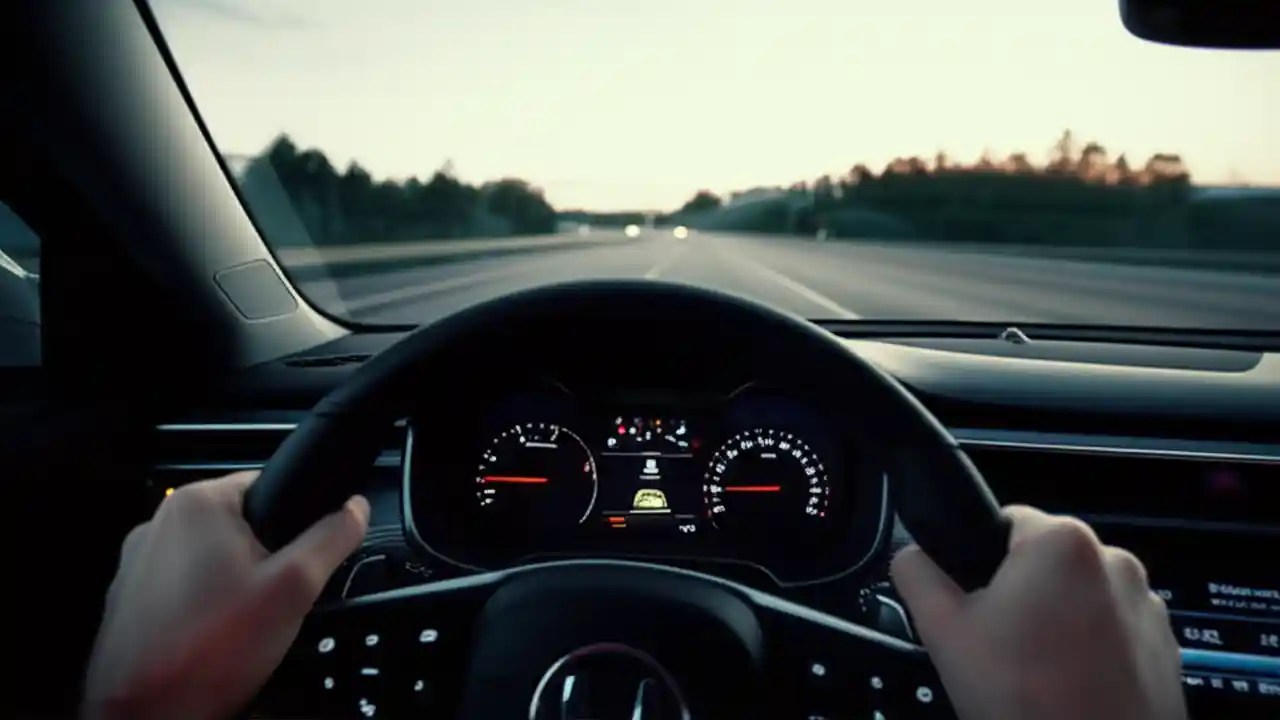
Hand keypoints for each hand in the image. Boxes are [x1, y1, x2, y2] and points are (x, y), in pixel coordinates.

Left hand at [83, 471, 368, 719]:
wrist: (145, 713)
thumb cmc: (213, 647)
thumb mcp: (295, 588)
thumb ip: (331, 539)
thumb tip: (356, 508)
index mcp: (197, 503)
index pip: (265, 484)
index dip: (294, 520)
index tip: (300, 561)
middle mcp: (158, 523)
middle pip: (237, 526)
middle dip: (263, 559)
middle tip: (276, 599)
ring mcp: (136, 563)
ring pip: (209, 560)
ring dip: (232, 585)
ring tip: (244, 626)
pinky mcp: (127, 600)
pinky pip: (181, 590)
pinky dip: (202, 608)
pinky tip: (213, 640)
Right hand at [892, 505, 1185, 719]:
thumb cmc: (1025, 699)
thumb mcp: (943, 631)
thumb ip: (917, 575)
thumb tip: (913, 557)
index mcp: (1063, 541)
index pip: (1005, 520)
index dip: (981, 564)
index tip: (978, 609)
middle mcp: (1116, 561)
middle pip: (1044, 561)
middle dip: (1021, 595)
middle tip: (1001, 647)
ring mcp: (1148, 604)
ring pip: (1079, 596)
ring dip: (1057, 621)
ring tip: (1038, 672)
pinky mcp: (1166, 644)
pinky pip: (1113, 629)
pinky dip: (1090, 648)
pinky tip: (1070, 685)